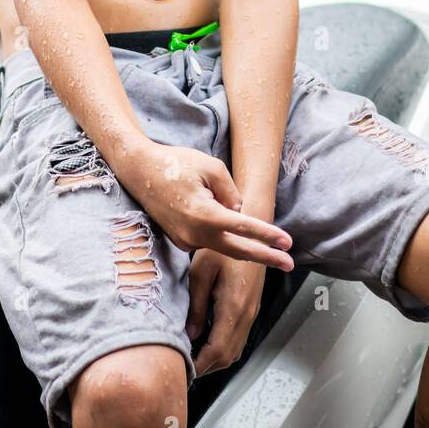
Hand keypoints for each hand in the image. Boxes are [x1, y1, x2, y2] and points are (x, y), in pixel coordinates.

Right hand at [115, 141, 293, 270]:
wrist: (139, 170)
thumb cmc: (176, 163)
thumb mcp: (212, 167)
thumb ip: (231, 192)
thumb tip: (239, 212)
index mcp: (204, 214)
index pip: (243, 227)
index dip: (267, 236)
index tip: (288, 244)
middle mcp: (194, 234)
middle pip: (237, 250)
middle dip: (265, 257)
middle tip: (289, 264)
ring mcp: (185, 240)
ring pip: (221, 242)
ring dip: (238, 237)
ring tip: (246, 224)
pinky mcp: (180, 241)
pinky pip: (207, 238)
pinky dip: (218, 231)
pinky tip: (208, 208)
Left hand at [186, 250, 265, 377]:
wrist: (252, 235)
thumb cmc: (223, 248)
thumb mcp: (201, 272)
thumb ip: (196, 306)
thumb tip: (190, 335)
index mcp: (233, 307)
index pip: (217, 349)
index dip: (200, 365)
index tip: (184, 371)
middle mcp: (246, 314)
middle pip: (228, 356)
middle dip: (207, 368)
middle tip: (185, 371)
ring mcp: (252, 313)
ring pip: (236, 350)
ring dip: (216, 360)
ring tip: (194, 360)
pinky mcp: (252, 308)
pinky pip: (239, 338)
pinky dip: (224, 349)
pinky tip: (208, 344)